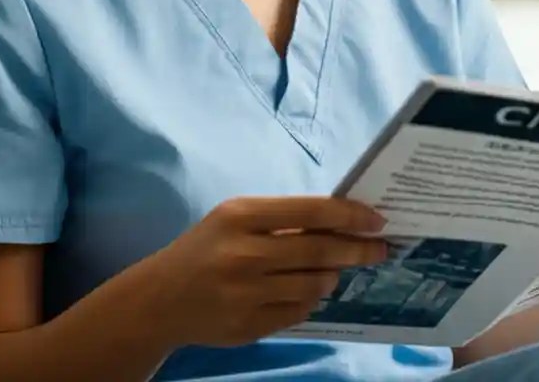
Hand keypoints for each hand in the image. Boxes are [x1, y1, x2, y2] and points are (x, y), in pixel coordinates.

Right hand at [131, 197, 389, 348]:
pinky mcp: (248, 326)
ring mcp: (245, 294)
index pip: (313, 212)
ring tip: (330, 270)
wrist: (158, 300)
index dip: (352, 216)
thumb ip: (285, 218)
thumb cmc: (208, 248)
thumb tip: (346, 220)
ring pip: (315, 285)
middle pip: (321, 252)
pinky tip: (301, 292)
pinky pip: (299, 311)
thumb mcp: (237, 219)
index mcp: (241, 216)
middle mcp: (243, 254)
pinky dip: (309, 301)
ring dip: (331, 277)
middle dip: (359, 250)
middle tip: (380, 249)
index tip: (378, 220)